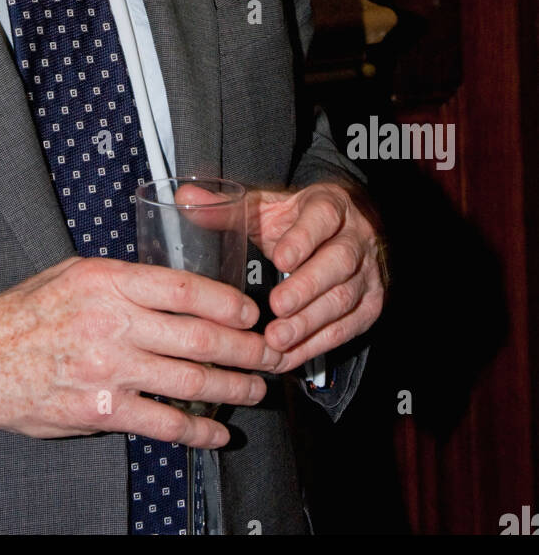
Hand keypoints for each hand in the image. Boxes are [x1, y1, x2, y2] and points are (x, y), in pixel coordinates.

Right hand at [0, 255, 279, 444]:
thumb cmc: (27, 313)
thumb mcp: (74, 274)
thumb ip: (124, 279)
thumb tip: (174, 286)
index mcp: (108, 282)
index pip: (184, 289)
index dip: (226, 302)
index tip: (250, 312)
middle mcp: (113, 323)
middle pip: (198, 336)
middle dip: (245, 347)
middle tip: (270, 352)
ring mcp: (109, 369)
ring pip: (190, 380)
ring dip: (232, 387)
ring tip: (255, 388)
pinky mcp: (103, 411)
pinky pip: (163, 422)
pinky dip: (198, 431)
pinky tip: (216, 432)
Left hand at [246, 181, 385, 373]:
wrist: (347, 231)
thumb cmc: (300, 221)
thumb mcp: (268, 208)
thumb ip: (227, 207)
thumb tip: (183, 198)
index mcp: (330, 206)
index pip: (322, 218)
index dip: (304, 239)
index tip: (280, 259)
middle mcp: (356, 238)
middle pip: (339, 262)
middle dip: (307, 288)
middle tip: (277, 308)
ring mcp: (368, 273)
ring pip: (345, 298)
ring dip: (311, 323)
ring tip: (278, 340)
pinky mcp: (370, 304)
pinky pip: (348, 328)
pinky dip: (317, 345)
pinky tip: (290, 356)